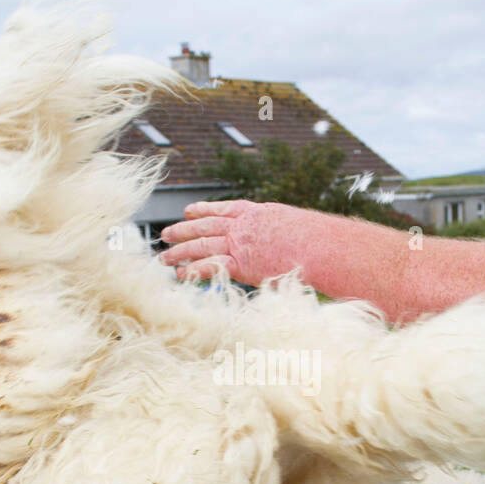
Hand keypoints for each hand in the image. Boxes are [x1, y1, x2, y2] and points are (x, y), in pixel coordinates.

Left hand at [159, 200, 311, 285]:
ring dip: (179, 250)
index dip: (203, 209)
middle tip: (165, 234)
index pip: (223, 209)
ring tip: (163, 258)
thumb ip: (280, 232)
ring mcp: (240, 243)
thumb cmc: (316, 240)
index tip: (188, 211)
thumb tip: (284, 241)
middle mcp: (243, 225)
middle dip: (183, 229)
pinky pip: (210, 266)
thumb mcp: (294, 226)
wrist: (320, 246)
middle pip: (205, 225)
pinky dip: (193, 270)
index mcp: (256, 212)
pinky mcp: (241, 264)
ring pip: (201, 244)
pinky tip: (180, 274)